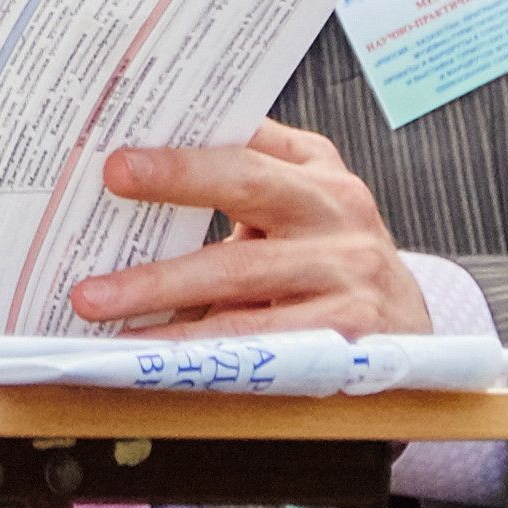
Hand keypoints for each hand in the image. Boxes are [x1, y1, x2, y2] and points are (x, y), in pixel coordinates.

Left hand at [69, 120, 432, 338]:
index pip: (245, 150)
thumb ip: (248, 168)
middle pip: (246, 199)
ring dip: (165, 299)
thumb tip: (146, 157)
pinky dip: (207, 349)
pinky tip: (159, 356)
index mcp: (319, 172)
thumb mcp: (308, 196)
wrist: (411, 323)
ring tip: (102, 306)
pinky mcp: (351, 335)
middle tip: (96, 252)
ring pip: (244, 282)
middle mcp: (338, 213)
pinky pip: (266, 343)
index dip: (182, 159)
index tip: (118, 166)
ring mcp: (348, 275)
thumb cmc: (331, 252)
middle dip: (167, 214)